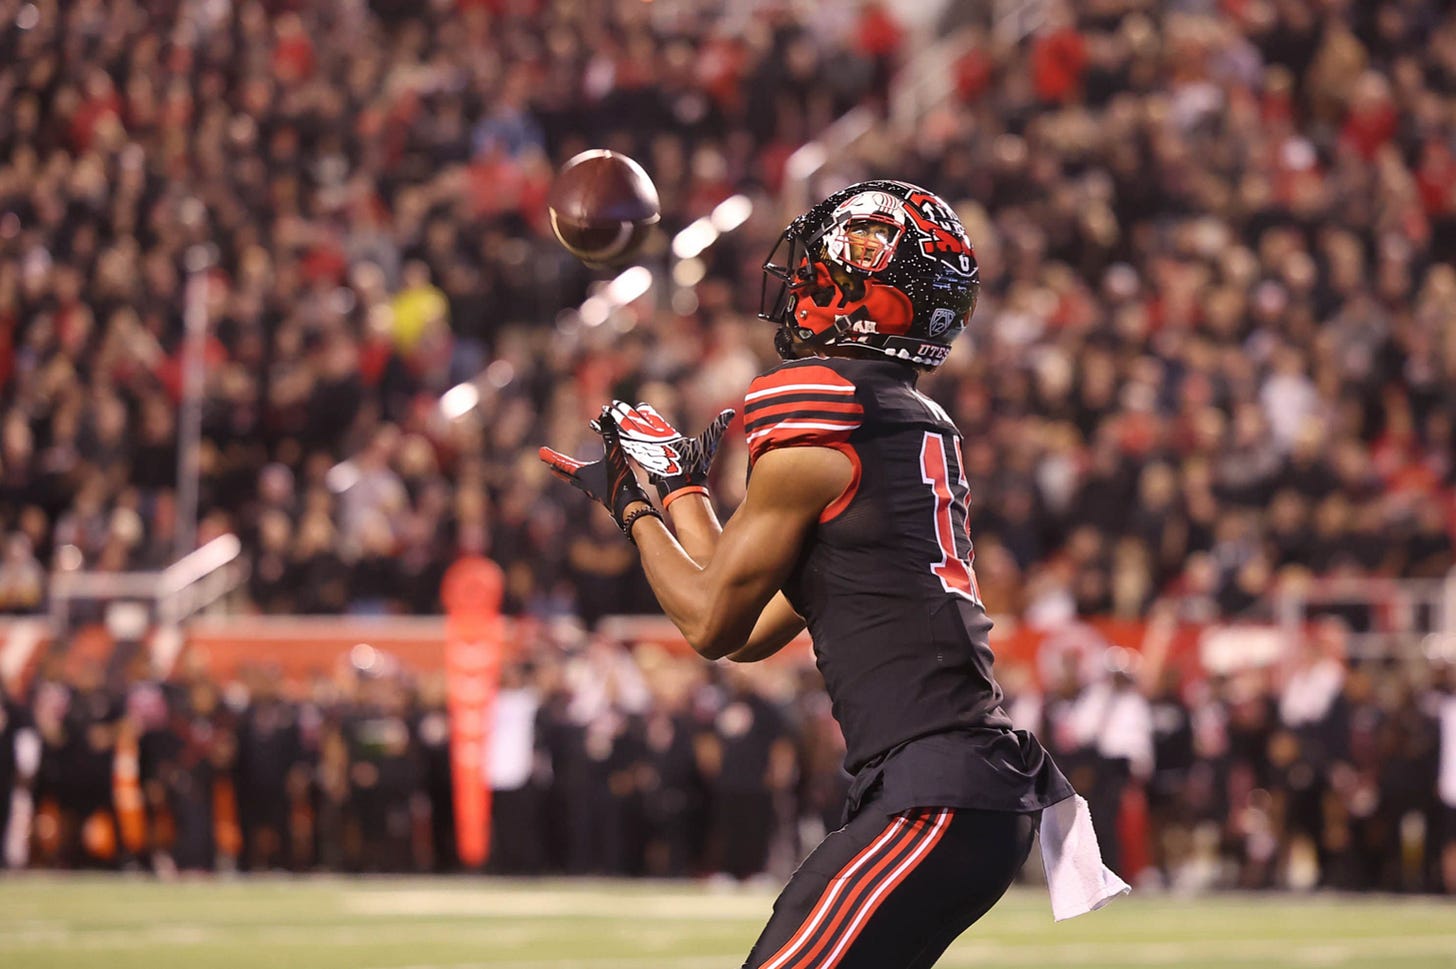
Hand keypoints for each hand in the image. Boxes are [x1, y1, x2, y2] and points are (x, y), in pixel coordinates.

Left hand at [538, 410, 655, 533]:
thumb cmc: (620, 482)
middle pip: (567, 475)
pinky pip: (590, 487)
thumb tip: (605, 414)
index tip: (541, 452)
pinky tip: (592, 483)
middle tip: (548, 465)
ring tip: (566, 474)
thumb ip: (610, 434)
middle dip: (558, 468)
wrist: (631, 509)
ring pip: (578, 482)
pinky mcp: (605, 496)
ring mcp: (595, 491)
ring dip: (570, 476)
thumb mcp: (615, 454)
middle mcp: (587, 484)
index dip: (552, 457)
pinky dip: (586, 482)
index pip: (564, 464)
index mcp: (584, 475)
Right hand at [608, 400, 734, 504]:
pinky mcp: (638, 453)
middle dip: (627, 414)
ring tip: (606, 410)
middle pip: (638, 423)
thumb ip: (717, 425)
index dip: (648, 413)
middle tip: (615, 404)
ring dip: (617, 419)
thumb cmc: (697, 465)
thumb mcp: (708, 440)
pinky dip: (613, 433)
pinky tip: (602, 427)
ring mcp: (646, 446)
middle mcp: (655, 440)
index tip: (640, 406)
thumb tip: (731, 412)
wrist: (686, 482)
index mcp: (669, 436)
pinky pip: (624, 441)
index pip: (656, 422)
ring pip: (629, 429)